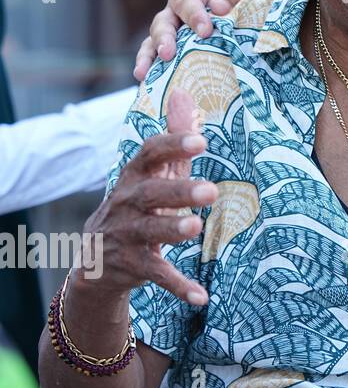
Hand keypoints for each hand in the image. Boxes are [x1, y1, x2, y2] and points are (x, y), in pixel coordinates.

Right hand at [76, 88, 215, 305]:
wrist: (96, 263)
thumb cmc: (138, 205)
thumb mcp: (154, 172)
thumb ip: (175, 137)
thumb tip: (186, 92)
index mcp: (134, 176)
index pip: (148, 154)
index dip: (172, 145)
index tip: (201, 139)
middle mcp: (127, 204)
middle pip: (150, 193)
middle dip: (178, 191)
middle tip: (210, 191)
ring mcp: (126, 236)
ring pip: (148, 231)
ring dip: (171, 230)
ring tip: (196, 227)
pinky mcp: (132, 267)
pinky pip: (156, 275)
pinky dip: (178, 286)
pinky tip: (202, 296)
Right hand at [132, 0, 254, 80]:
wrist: (245, 16)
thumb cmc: (240, 0)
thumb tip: (218, 7)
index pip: (187, 1)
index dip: (194, 15)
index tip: (205, 31)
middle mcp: (175, 13)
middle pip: (163, 23)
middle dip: (164, 38)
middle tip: (167, 54)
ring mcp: (171, 34)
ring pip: (152, 43)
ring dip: (148, 58)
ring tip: (143, 73)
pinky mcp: (173, 53)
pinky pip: (157, 62)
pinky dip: (152, 73)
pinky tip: (147, 86)